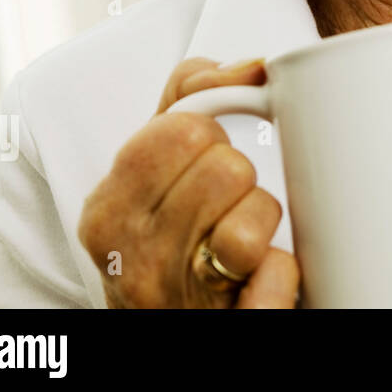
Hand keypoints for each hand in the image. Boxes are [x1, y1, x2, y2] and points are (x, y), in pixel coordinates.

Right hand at [78, 58, 298, 307]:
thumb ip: (187, 98)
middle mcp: (132, 261)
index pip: (181, 130)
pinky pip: (275, 278)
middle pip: (226, 170)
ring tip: (242, 238)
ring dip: (262, 223)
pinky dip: (283, 272)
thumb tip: (254, 65)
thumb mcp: (153, 167)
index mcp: (108, 210)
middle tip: (226, 202)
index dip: (210, 135)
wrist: (172, 322)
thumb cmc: (167, 234)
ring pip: (251, 227)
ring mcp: (176, 302)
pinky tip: (266, 272)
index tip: (205, 155)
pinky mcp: (227, 325)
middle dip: (240, 178)